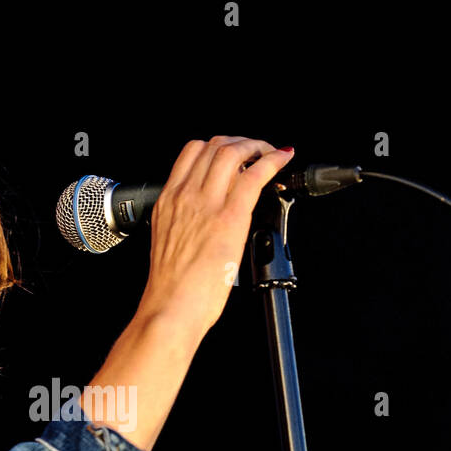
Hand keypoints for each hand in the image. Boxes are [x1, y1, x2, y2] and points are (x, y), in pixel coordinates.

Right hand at [137, 136, 294, 336]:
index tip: (233, 153)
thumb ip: (186, 223)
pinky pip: (255, 175)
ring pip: (232, 152)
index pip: (192, 153)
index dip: (218, 145)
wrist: (170, 307)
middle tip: (257, 152)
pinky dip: (273, 161)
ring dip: (257, 147)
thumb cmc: (171, 288)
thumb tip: (208, 220)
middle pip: (214, 145)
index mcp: (168, 201)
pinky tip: (282, 160)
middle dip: (241, 142)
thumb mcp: (170, 243)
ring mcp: (206, 204)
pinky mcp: (229, 218)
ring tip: (270, 156)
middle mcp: (184, 196)